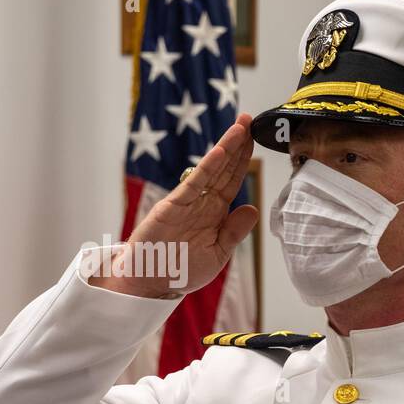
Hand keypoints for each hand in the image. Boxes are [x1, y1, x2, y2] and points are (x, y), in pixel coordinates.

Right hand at [92, 113, 257, 298]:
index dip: (243, 160)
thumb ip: (234, 232)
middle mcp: (202, 203)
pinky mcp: (173, 205)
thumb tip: (253, 209)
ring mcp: (188, 202)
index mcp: (214, 214)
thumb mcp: (216, 254)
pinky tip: (221, 152)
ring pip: (211, 170)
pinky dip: (207, 167)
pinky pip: (194, 184)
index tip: (255, 138)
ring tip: (240, 126)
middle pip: (224, 168)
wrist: (149, 284)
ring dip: (227, 148)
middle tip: (249, 119)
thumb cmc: (180, 271)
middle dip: (238, 144)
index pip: (232, 181)